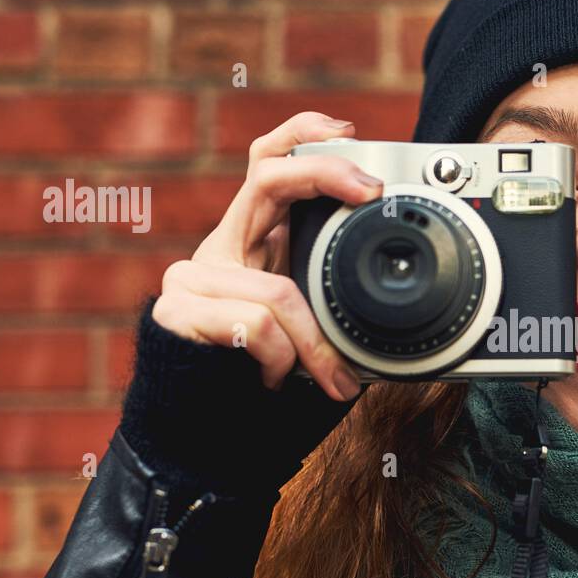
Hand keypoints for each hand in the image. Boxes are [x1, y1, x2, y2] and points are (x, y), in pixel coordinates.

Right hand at [152, 112, 382, 400]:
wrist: (202, 442)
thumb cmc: (264, 388)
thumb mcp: (311, 334)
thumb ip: (334, 305)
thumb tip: (401, 299)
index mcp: (253, 245)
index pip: (267, 163)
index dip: (304, 136)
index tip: (352, 135)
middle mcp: (220, 250)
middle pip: (267, 177)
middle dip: (327, 174)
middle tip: (371, 192)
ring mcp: (192, 278)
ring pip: (281, 291)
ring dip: (316, 347)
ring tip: (327, 382)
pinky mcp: (176, 313)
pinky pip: (258, 327)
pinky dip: (281, 363)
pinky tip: (269, 384)